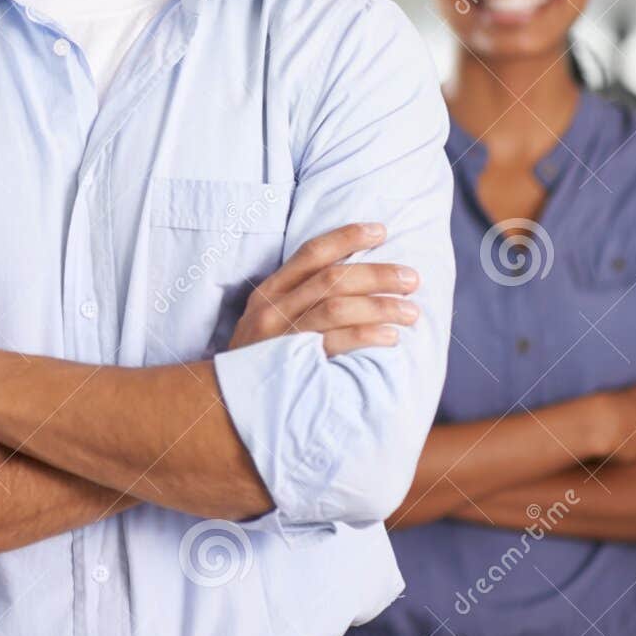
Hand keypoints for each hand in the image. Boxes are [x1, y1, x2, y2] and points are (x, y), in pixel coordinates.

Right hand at [227, 223, 419, 355]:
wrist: (224, 405)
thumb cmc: (258, 361)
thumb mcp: (266, 323)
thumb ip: (296, 302)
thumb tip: (352, 283)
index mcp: (269, 292)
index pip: (311, 253)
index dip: (347, 237)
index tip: (381, 230)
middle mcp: (273, 308)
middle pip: (332, 278)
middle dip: (377, 274)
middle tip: (412, 278)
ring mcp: (281, 336)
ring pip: (337, 307)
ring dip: (380, 305)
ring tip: (411, 311)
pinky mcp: (291, 363)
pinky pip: (335, 342)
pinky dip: (367, 335)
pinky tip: (391, 336)